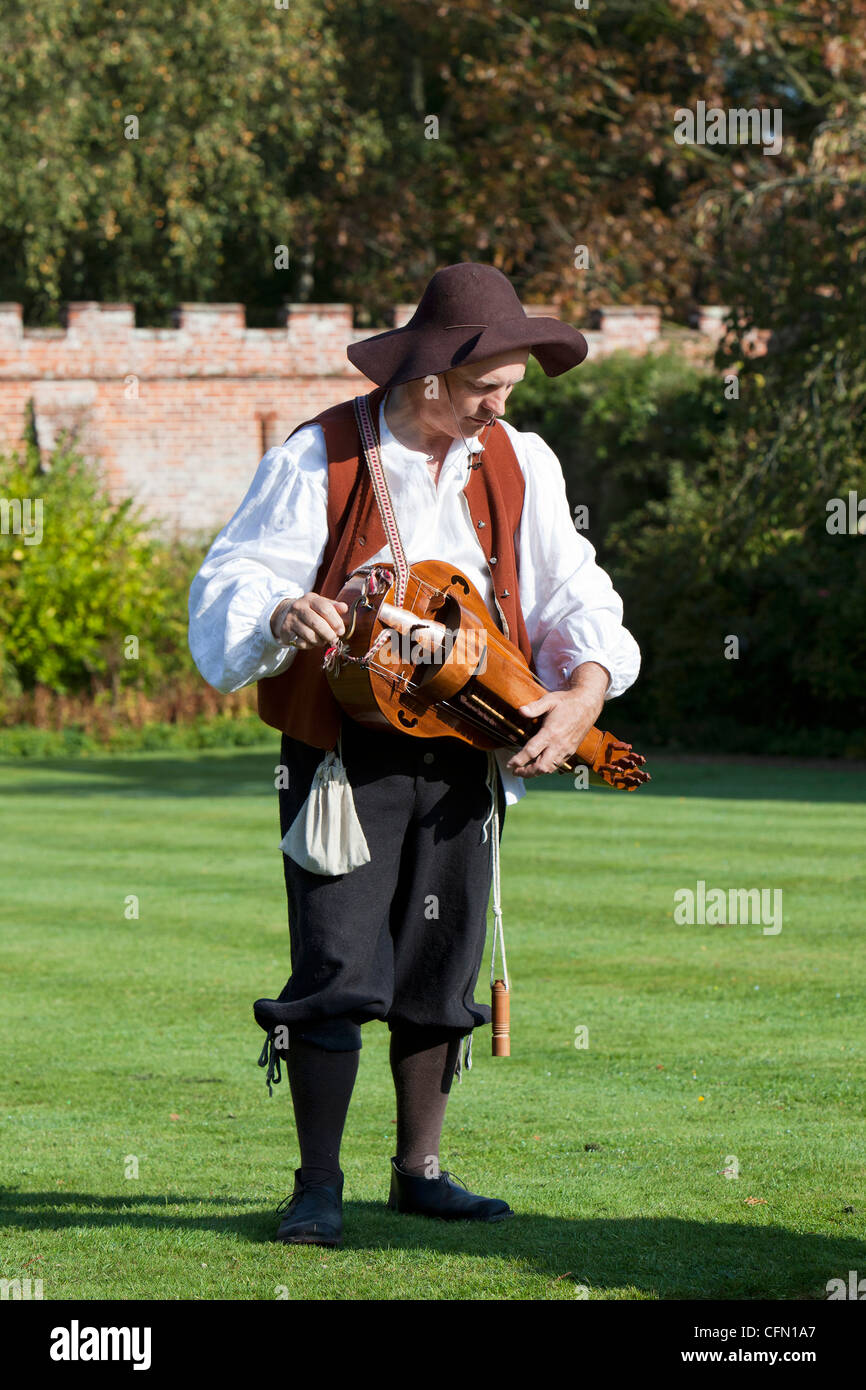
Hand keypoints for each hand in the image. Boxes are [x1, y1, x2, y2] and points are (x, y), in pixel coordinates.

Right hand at [271, 592, 348, 648]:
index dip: (336, 622)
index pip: (326, 609)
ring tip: (323, 640)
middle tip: (334, 639)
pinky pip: (301, 643)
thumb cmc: (311, 611)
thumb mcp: (322, 605)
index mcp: (311, 599)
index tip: (341, 631)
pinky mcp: (286, 631)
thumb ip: (334, 607)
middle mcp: (299, 607)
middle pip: (317, 623)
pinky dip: (310, 645)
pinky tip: (312, 641)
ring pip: (309, 635)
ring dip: (320, 641)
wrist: (287, 614)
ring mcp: (291, 619)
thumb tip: (345, 608)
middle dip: (329, 634)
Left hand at [506, 662, 609, 777]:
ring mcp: (566, 749)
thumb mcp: (549, 700)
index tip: (510, 764)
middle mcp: (559, 744)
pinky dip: (547, 768)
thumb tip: (520, 711)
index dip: (518, 760)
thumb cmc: (567, 702)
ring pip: (549, 769)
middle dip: (526, 772)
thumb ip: (534, 707)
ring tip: (525, 771)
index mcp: (551, 733)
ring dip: (536, 773)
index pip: (531, 752)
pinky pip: (557, 765)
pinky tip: (539, 766)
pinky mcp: (572, 751)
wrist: (588, 704)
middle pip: (540, 767)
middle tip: (515, 771)